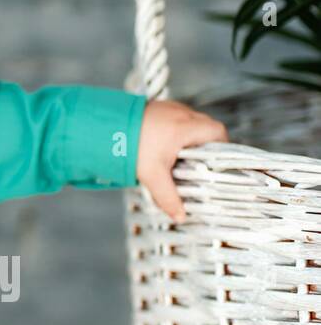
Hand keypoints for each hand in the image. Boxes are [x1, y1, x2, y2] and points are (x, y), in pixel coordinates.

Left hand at [136, 99, 227, 221]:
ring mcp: (166, 108)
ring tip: (181, 157)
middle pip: (206, 126)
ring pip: (190, 121)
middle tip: (200, 164)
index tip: (217, 162)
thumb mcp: (151, 174)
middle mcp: (179, 113)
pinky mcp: (155, 108)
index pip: (218, 132)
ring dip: (190, 137)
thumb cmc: (128, 145)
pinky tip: (164, 146)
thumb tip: (180, 215)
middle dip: (206, 145)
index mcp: (185, 127)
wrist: (102, 125)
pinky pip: (174, 118)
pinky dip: (175, 131)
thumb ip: (168, 196)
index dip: (223, 147)